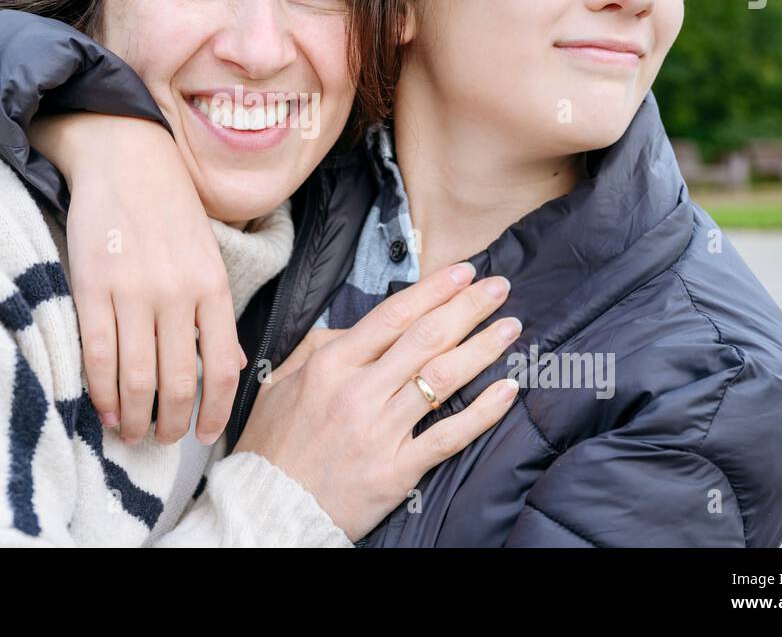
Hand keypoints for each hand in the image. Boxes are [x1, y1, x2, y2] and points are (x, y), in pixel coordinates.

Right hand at [29, 112, 243, 445]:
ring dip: (135, 418)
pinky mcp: (92, 286)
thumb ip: (217, 313)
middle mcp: (178, 294)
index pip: (224, 369)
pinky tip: (104, 410)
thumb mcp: (209, 256)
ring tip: (131, 434)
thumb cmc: (170, 210)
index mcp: (213, 287)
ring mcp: (134, 291)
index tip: (202, 436)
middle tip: (162, 441)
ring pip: (137, 378)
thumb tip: (232, 368)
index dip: (214, 413)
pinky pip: (97, 355)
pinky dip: (101, 392)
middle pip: (179, 383)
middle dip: (171, 425)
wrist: (125, 157)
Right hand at [234, 262, 521, 540]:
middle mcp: (359, 392)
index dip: (434, 290)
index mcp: (331, 366)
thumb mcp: (277, 383)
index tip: (463, 273)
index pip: (393, 316)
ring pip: (443, 379)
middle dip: (468, 307)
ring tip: (510, 327)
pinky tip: (507, 389)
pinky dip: (483, 411)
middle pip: (426, 338)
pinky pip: (449, 434)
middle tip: (499, 287)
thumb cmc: (272, 446)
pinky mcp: (398, 470)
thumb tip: (355, 328)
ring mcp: (381, 431)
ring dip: (482, 348)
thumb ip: (317, 348)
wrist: (270, 508)